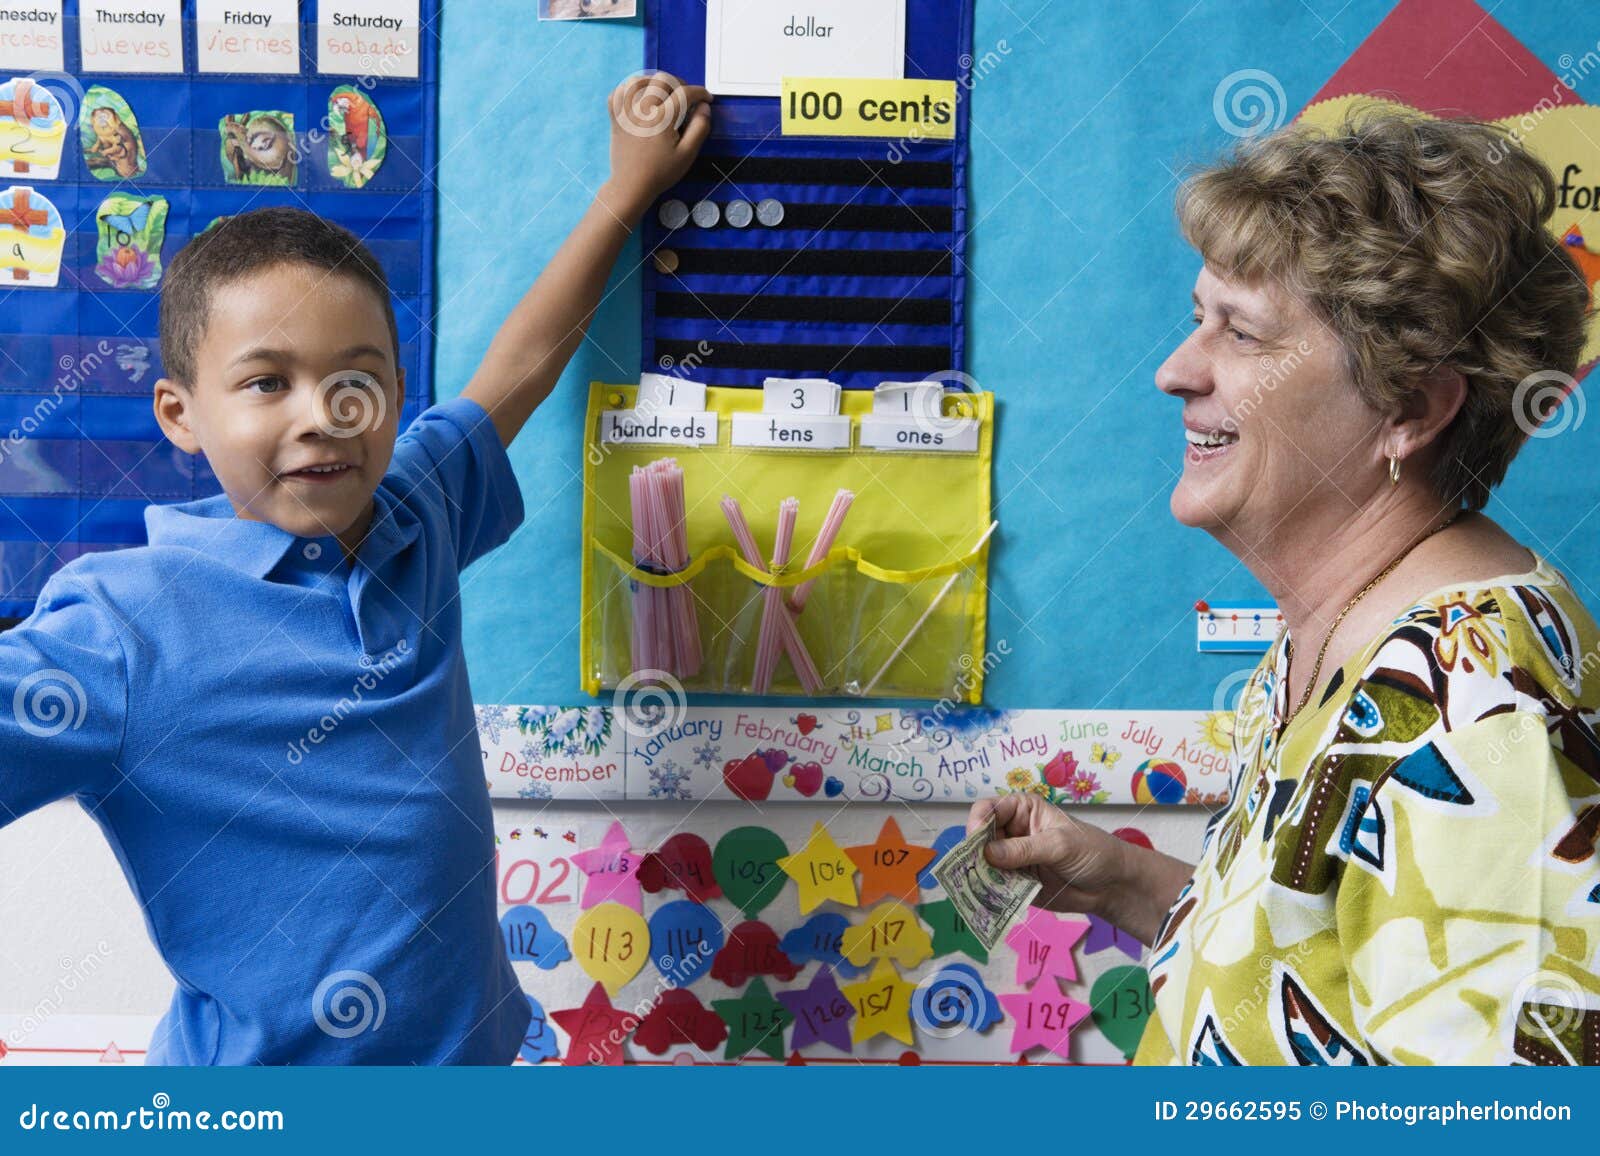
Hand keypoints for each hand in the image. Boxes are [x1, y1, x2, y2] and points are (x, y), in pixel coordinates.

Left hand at [602, 72, 711, 219]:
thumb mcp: (687, 154)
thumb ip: (700, 128)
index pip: (684, 93)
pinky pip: (617, 93)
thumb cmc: (661, 172)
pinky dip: (628, 89)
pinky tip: (638, 97)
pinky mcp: (616, 118)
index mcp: (662, 118)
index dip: (700, 93)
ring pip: (637, 80)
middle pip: (661, 79)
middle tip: (686, 96)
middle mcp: (642, 110)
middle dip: (678, 83)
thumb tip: (705, 107)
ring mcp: (626, 112)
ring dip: (653, 81)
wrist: (631, 186)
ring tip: (663, 92)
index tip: (707, 99)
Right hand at [965, 793, 1129, 916]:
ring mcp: (1012, 859)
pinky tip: (988, 900)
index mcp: (1022, 810)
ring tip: (979, 888)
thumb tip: (988, 854)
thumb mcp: (1060, 845)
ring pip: (982, 864)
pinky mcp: (1014, 884)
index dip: (977, 822)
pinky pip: (994, 886)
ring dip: (979, 876)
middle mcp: (1012, 832)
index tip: (975, 841)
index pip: (989, 809)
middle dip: (975, 854)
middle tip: (974, 870)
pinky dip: (989, 892)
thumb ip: (1025, 849)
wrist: (1111, 886)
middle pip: (980, 838)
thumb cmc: (1092, 852)